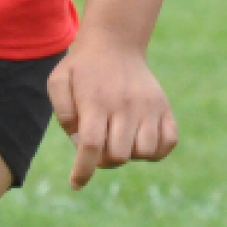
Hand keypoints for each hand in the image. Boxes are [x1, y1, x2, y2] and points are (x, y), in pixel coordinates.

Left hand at [48, 27, 177, 190]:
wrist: (114, 43)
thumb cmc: (81, 67)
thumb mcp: (58, 82)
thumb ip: (63, 112)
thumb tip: (78, 142)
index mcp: (95, 102)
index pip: (91, 146)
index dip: (83, 169)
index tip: (76, 183)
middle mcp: (124, 106)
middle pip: (118, 155)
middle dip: (103, 160)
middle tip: (97, 145)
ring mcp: (148, 107)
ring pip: (144, 153)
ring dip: (130, 155)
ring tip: (118, 137)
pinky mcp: (164, 108)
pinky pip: (168, 143)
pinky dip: (155, 150)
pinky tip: (139, 139)